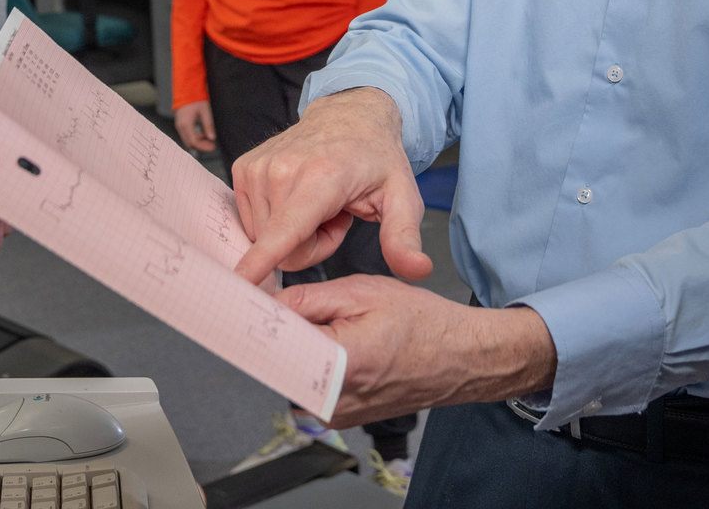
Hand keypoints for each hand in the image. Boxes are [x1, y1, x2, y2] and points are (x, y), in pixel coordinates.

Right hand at [173, 101, 216, 152]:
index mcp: (186, 124)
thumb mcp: (205, 111)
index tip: (213, 147)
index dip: (204, 146)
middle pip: (190, 143)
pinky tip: (203, 134)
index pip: (194, 141)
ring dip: (198, 142)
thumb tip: (212, 138)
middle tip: (212, 145)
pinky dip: (195, 137)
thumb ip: (208, 125)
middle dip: (201, 146)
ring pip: (188, 140)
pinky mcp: (180, 124)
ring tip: (209, 139)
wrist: (186, 91)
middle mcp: (180, 126)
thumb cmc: (196, 99)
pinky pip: (187, 135)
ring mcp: (179, 125)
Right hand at [231, 88, 430, 284]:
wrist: (350, 114)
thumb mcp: (403, 198)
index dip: (259, 262)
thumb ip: (405, 238)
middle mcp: (281, 170)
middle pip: (284, 251)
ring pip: (265, 240)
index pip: (284, 232)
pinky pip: (254, 223)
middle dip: (311, 246)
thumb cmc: (377, 159)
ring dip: (294, 234)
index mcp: (321, 179)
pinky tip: (300, 197)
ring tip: (320, 203)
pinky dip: (277, 219)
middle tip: (336, 215)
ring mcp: (257, 167)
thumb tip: (419, 270)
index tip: (235, 284)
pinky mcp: (243, 168)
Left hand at [280, 275, 556, 428]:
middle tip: (294, 308)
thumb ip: (308, 298)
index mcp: (340, 364)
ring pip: (292, 375)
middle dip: (280, 333)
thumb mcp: (363, 291)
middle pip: (279, 362)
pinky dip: (313, 364)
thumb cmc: (422, 323)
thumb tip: (266, 302)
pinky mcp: (340, 417)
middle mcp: (334, 399)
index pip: (274, 347)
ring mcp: (337, 414)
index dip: (259, 322)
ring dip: (298, 349)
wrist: (460, 357)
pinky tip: (336, 344)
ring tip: (327, 326)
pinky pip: (308, 388)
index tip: (248, 305)